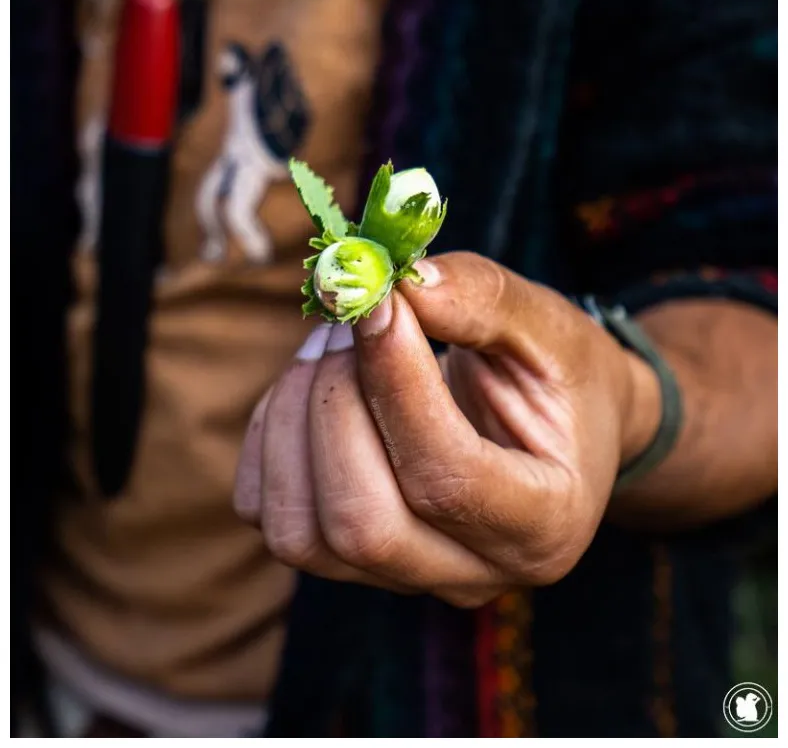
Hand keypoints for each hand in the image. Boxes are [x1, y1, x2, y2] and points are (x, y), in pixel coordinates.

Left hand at [234, 252, 658, 606]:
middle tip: (353, 315)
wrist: (557, 428)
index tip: (377, 298)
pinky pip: (268, 511)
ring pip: (300, 533)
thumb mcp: (549, 328)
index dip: (395, 382)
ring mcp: (403, 576)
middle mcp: (473, 573)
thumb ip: (481, 300)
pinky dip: (270, 435)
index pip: (446, 477)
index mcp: (543, 523)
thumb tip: (393, 279)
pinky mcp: (346, 558)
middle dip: (334, 401)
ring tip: (334, 341)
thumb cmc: (563, 376)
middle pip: (361, 521)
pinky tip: (313, 382)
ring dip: (294, 415)